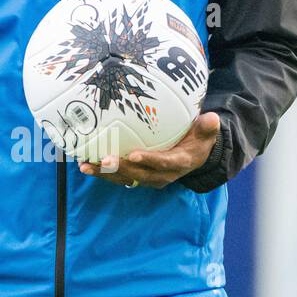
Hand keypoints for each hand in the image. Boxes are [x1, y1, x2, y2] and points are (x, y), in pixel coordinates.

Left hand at [79, 111, 220, 188]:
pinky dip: (103, 172)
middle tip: (102, 159)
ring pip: (125, 178)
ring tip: (86, 166)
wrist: (194, 157)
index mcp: (179, 163)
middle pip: (139, 174)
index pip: (164, 163)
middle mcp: (162, 175)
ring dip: (105, 173)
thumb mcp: (206, 133)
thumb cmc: (198, 140)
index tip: (135, 154)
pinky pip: (119, 176)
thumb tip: (212, 118)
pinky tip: (85, 164)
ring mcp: (148, 178)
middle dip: (120, 168)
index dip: (150, 161)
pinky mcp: (137, 177)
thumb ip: (208, 127)